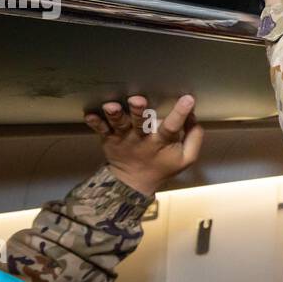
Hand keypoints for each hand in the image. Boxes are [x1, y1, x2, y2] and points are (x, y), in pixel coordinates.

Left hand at [84, 94, 203, 197]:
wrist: (134, 182)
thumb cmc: (163, 165)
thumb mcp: (186, 158)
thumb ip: (193, 137)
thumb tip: (193, 115)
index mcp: (161, 142)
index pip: (173, 127)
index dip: (181, 113)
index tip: (188, 99)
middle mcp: (141, 139)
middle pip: (140, 124)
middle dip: (139, 111)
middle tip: (138, 100)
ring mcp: (123, 138)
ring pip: (119, 125)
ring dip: (115, 115)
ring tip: (110, 106)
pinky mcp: (109, 139)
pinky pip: (101, 131)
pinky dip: (95, 123)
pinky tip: (89, 115)